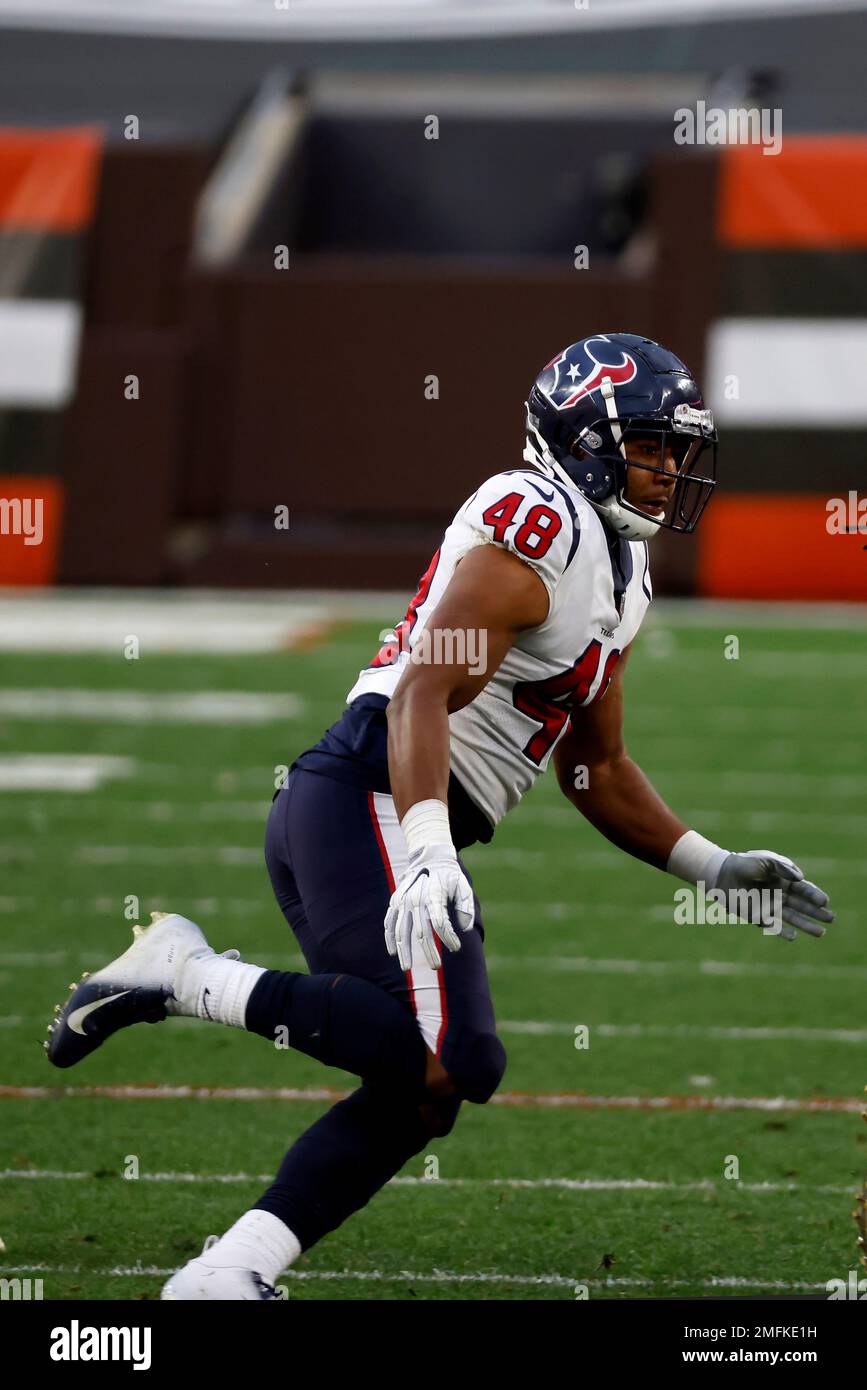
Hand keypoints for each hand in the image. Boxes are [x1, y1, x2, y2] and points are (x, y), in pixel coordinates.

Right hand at [384, 844, 474, 970]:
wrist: (429, 856)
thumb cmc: (449, 875)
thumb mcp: (463, 885)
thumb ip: (466, 906)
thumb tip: (465, 929)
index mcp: (434, 895)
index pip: (440, 923)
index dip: (448, 938)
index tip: (457, 948)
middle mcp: (416, 899)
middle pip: (421, 931)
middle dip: (428, 951)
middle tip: (436, 966)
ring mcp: (403, 901)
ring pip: (401, 930)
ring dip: (404, 951)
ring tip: (407, 968)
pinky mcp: (395, 902)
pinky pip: (389, 922)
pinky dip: (390, 938)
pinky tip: (392, 952)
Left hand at [715, 849, 833, 940]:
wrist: (724, 874)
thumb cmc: (745, 863)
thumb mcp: (766, 860)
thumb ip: (784, 867)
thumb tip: (802, 878)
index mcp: (784, 880)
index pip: (804, 890)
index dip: (815, 896)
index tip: (825, 901)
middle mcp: (780, 895)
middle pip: (803, 906)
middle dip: (817, 912)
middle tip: (831, 919)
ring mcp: (771, 906)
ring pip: (793, 918)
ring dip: (806, 925)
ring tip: (821, 933)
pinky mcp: (759, 916)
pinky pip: (774, 926)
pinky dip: (783, 932)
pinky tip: (793, 937)